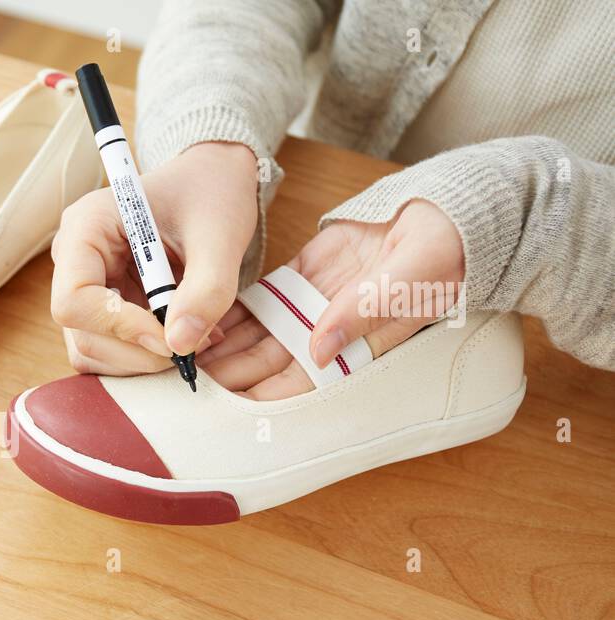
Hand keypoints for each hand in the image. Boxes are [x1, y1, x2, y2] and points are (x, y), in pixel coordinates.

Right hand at [49, 142, 259, 373]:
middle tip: (194, 343)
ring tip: (194, 337)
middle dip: (138, 351)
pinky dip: (145, 357)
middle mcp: (73, 260)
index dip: (119, 327)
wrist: (212, 183)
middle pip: (82, 334)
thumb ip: (207, 290)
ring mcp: (85, 287)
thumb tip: (179, 346)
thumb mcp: (221, 236)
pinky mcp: (102, 308)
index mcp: (86, 228)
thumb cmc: (211, 195)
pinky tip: (182, 335)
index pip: (73, 299)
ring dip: (143, 359)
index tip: (171, 336)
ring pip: (93, 352)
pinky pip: (110, 352)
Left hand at [198, 199, 465, 398]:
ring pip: (256, 335)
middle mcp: (327, 334)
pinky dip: (230, 311)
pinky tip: (197, 317)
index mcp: (357, 346)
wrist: (445, 210)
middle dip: (228, 375)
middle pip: (268, 363)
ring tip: (180, 355)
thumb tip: (320, 351)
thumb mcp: (410, 277)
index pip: (301, 381)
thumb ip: (364, 311)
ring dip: (221, 346)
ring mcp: (310, 306)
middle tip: (184, 381)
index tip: (223, 403)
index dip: (262, 394)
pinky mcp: (301, 278)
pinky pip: (259, 302)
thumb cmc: (443, 249)